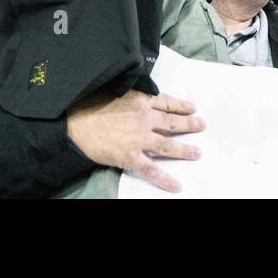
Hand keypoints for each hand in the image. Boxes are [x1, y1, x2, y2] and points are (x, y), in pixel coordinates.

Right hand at [66, 90, 203, 193]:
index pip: (166, 102)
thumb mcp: (115, 91)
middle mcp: (145, 120)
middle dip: (189, 124)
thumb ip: (131, 96)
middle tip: (201, 125)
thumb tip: (141, 97)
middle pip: (172, 123)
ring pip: (168, 146)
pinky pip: (152, 170)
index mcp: (140, 102)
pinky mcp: (131, 158)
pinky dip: (165, 180)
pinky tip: (176, 186)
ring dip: (184, 150)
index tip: (192, 107)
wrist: (75, 123)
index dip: (181, 105)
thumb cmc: (90, 104)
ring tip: (197, 153)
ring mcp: (139, 140)